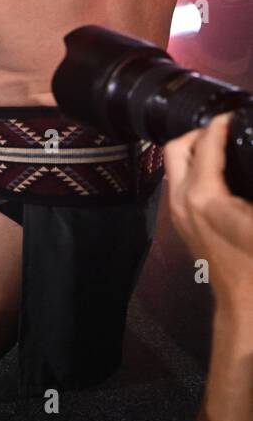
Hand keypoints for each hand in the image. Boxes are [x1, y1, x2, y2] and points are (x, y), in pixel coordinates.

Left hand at [164, 113, 252, 304]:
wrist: (248, 306)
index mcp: (204, 196)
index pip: (205, 144)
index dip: (220, 124)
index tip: (232, 114)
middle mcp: (182, 201)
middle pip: (176, 149)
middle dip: (198, 133)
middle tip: (224, 128)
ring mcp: (179, 214)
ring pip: (175, 168)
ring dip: (194, 152)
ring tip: (223, 146)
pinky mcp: (184, 225)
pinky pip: (180, 185)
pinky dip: (194, 171)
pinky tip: (220, 174)